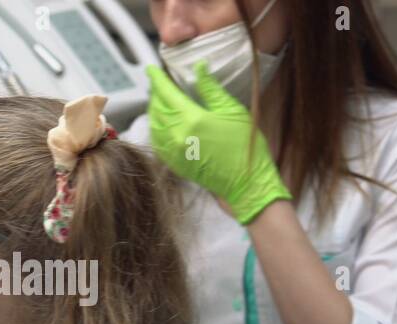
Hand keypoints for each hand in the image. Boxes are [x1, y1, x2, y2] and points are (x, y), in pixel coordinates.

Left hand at [146, 61, 291, 224]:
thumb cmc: (244, 145)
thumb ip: (211, 89)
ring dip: (155, 109)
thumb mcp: (232, 111)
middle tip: (160, 83)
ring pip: (154, 124)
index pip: (166, 93)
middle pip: (157, 108)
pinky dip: (156, 127)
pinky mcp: (174, 164)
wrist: (246, 182)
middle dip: (156, 93)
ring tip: (161, 100)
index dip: (156, 79)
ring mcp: (173, 152)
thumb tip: (198, 67)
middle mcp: (176, 136)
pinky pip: (157, 141)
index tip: (151, 69)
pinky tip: (163, 122)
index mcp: (191, 119)